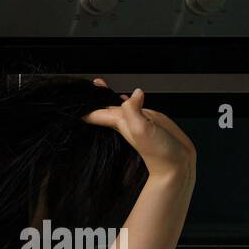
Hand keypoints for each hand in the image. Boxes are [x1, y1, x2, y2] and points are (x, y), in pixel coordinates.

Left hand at [82, 78, 196, 181]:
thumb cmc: (158, 152)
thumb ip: (134, 111)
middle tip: (92, 83)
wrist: (175, 164)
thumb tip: (134, 94)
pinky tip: (128, 96)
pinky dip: (130, 100)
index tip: (74, 96)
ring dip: (110, 97)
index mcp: (119, 123)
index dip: (85, 105)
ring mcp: (136, 120)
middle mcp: (125, 121)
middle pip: (104, 107)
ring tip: (100, 86)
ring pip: (118, 106)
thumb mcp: (142, 129)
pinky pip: (135, 107)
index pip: (95, 113)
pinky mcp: (149, 120)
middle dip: (96, 96)